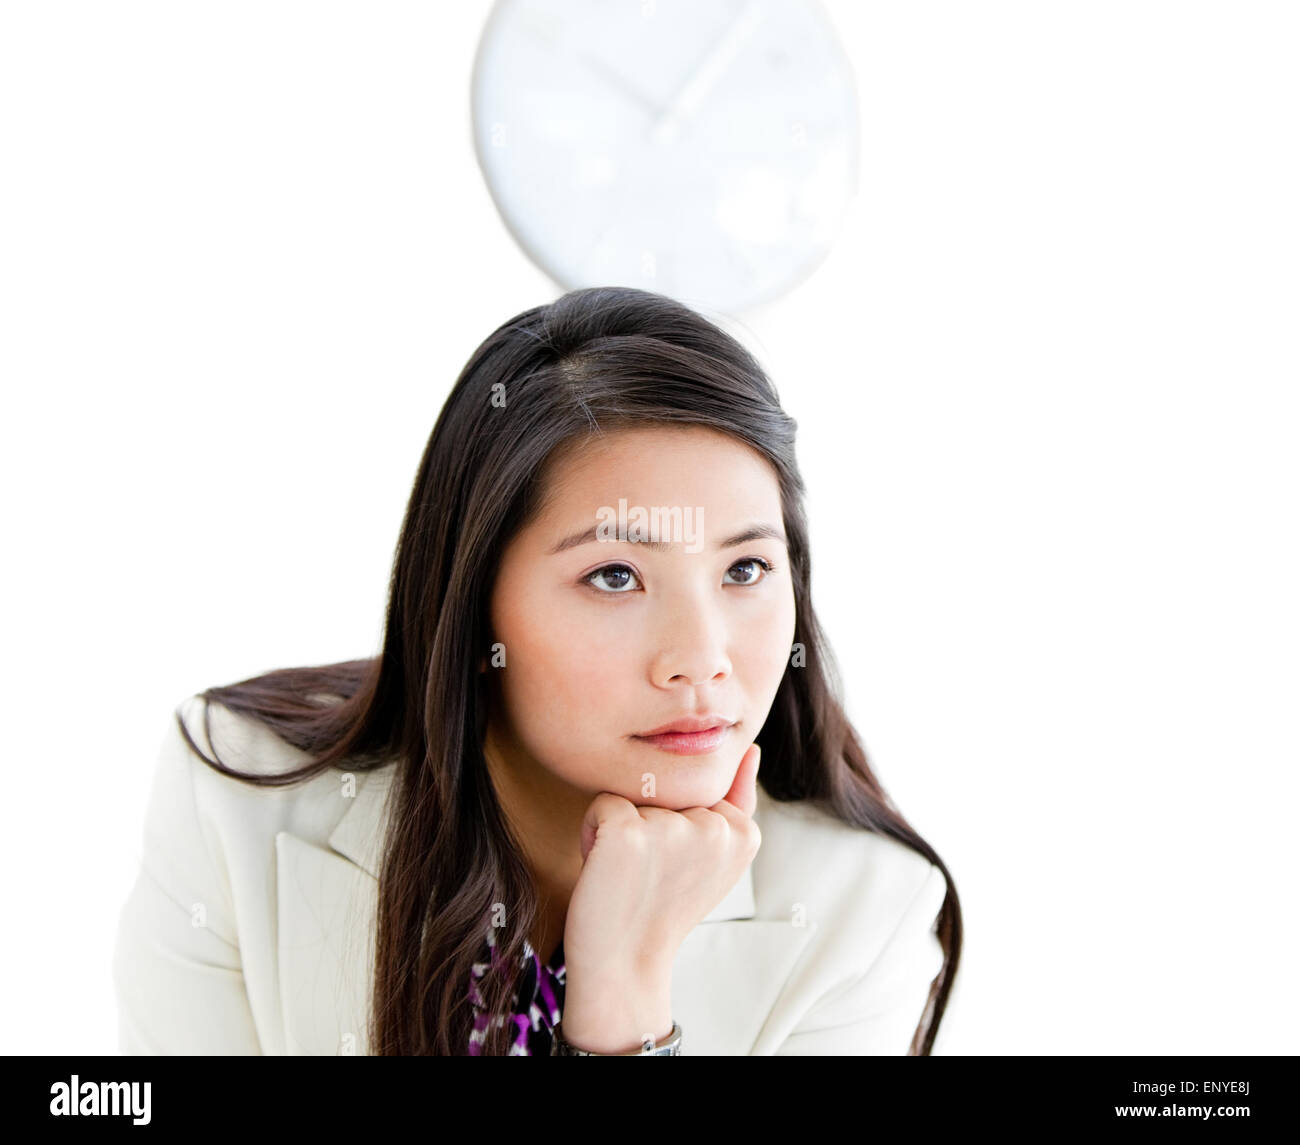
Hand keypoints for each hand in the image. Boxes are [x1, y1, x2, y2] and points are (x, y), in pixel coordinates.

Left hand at [563, 743, 762, 985]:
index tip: (676, 865)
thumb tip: (750, 748)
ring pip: (634, 793)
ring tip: (630, 872)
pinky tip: (607, 868)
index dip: (678, 821)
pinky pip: (604, 804)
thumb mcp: (715, 859)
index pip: (699, 787)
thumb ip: (737, 802)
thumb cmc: (664, 907)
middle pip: (668, 785)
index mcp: (743, 833)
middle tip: (650, 871)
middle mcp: (715, 828)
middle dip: (651, 820)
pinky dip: (594, 833)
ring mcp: (672, 830)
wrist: (625, 964)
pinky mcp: (629, 834)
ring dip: (623, 828)